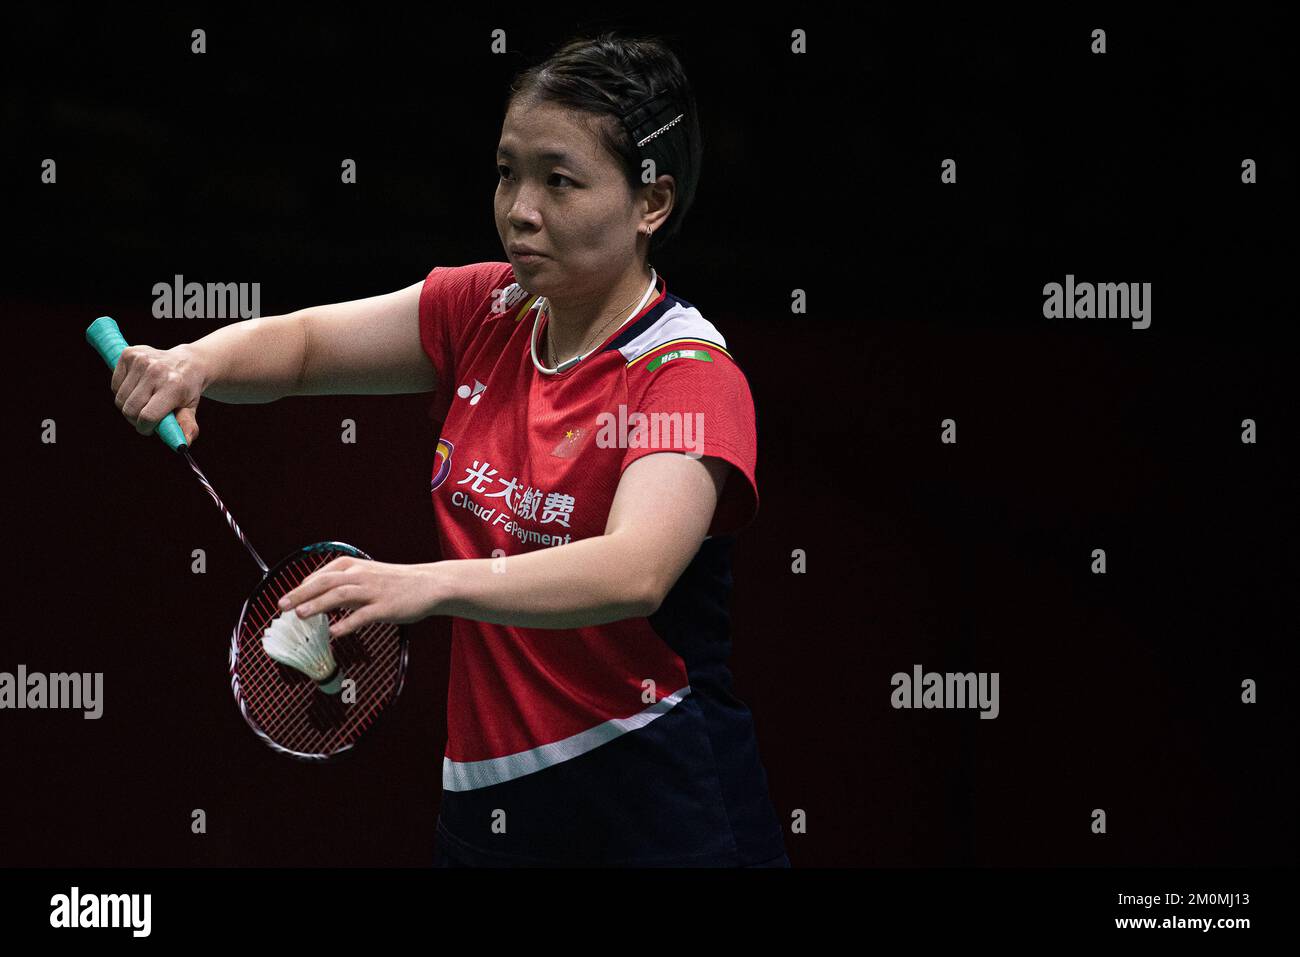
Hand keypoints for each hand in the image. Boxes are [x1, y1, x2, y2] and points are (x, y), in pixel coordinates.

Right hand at [110, 342, 202, 445]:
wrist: (187, 362)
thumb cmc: (187, 389)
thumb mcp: (191, 408)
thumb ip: (187, 426)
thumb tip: (182, 445)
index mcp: (174, 385)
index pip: (148, 416)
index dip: (145, 428)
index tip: (149, 428)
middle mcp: (157, 370)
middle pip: (130, 409)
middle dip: (135, 419)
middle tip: (146, 416)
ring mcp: (142, 360)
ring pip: (120, 398)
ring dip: (128, 405)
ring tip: (144, 401)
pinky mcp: (129, 353)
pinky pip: (115, 385)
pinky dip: (122, 391)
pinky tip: (137, 387)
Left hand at [277, 556, 439, 638]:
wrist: (429, 585)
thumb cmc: (395, 583)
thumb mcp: (367, 576)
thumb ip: (343, 586)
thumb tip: (317, 598)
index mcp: (354, 566)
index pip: (321, 574)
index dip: (301, 587)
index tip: (286, 600)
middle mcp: (361, 575)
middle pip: (325, 582)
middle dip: (301, 594)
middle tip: (282, 606)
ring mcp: (373, 591)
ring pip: (340, 595)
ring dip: (318, 604)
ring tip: (301, 615)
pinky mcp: (385, 607)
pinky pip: (363, 615)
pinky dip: (347, 623)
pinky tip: (334, 633)